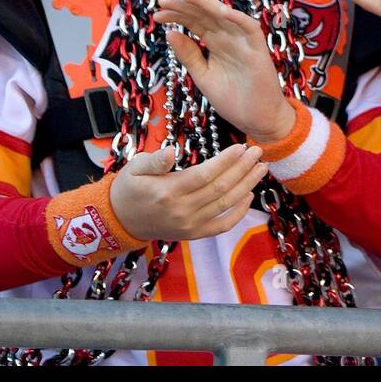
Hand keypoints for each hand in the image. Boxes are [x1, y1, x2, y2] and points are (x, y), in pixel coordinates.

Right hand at [110, 143, 265, 241]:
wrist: (120, 221)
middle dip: (243, 168)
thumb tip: (171, 152)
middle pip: (220, 188)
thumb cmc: (129, 188)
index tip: (241, 147)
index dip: (226, 161)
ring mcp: (189, 225)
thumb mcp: (133, 168)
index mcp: (168, 192)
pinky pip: (222, 225)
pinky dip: (239, 213)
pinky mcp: (193, 234)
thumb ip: (154, 160)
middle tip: (258, 152)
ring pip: (225, 204)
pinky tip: (249, 195)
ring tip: (261, 168)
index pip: (205, 175)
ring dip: (247, 185)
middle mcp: (182, 211)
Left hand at [154, 0, 295, 143]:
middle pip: (205, 15)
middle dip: (184, 6)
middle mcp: (228, 37)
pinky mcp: (258, 50)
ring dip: (206, 4)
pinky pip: (250, 28)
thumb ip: (189, 55)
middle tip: (163, 0)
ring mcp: (243, 41)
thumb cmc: (232, 99)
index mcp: (215, 43)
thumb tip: (169, 33)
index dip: (176, 16)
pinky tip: (221, 10)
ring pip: (224, 16)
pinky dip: (238, 18)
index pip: (194, 22)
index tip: (157, 14)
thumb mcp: (203, 76)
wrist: (256, 120)